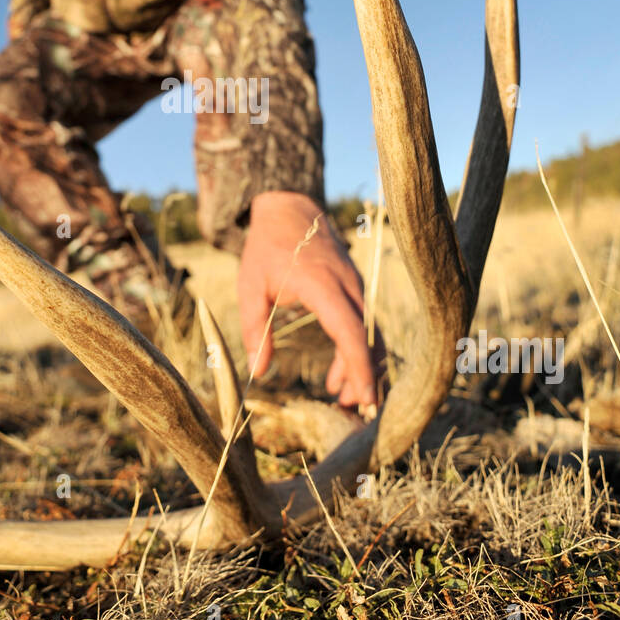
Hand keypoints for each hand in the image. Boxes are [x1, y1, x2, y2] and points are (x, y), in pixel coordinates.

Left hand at [238, 191, 386, 411]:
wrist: (289, 209)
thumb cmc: (266, 248)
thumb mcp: (250, 287)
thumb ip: (253, 329)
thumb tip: (258, 371)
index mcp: (322, 285)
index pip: (350, 331)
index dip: (358, 367)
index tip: (362, 397)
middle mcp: (348, 286)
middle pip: (367, 338)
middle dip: (364, 377)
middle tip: (353, 410)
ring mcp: (355, 285)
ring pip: (368, 333)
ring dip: (360, 367)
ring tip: (340, 397)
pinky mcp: (355, 288)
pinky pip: (363, 324)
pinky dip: (356, 351)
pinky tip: (338, 375)